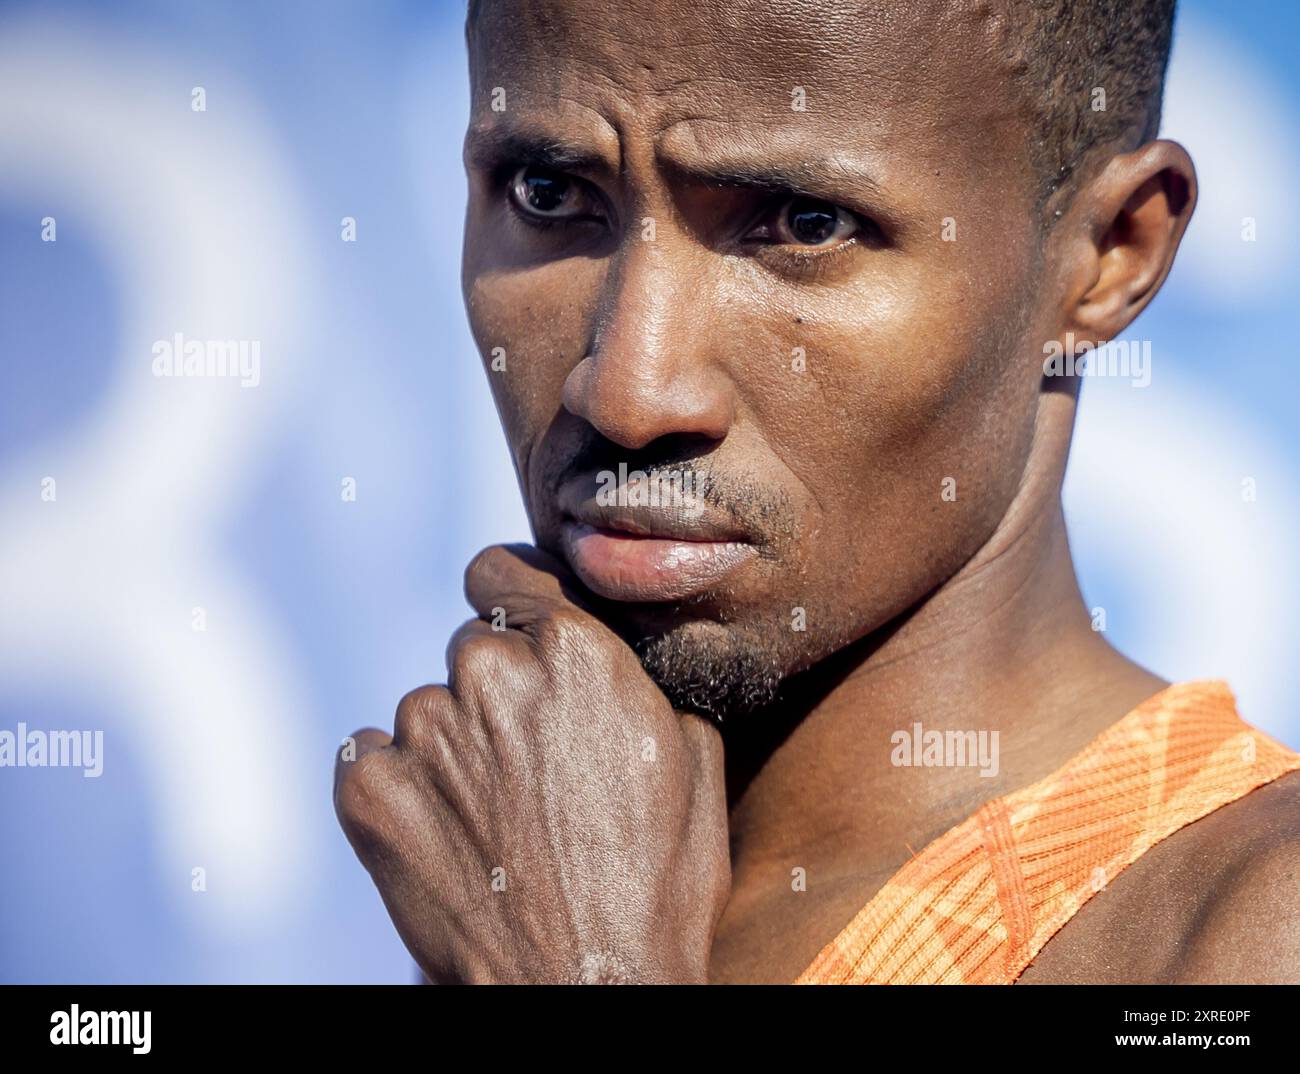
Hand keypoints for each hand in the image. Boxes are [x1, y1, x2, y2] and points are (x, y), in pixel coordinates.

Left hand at [334, 544, 730, 982]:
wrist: (586, 992)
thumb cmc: (657, 888)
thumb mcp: (698, 763)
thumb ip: (645, 685)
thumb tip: (619, 664)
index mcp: (574, 650)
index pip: (504, 571)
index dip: (509, 596)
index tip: (510, 621)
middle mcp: (489, 671)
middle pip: (473, 647)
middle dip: (497, 691)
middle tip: (530, 764)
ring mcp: (422, 730)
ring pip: (428, 708)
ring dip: (454, 746)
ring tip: (497, 819)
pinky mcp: (369, 791)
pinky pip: (373, 756)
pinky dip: (400, 787)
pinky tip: (446, 836)